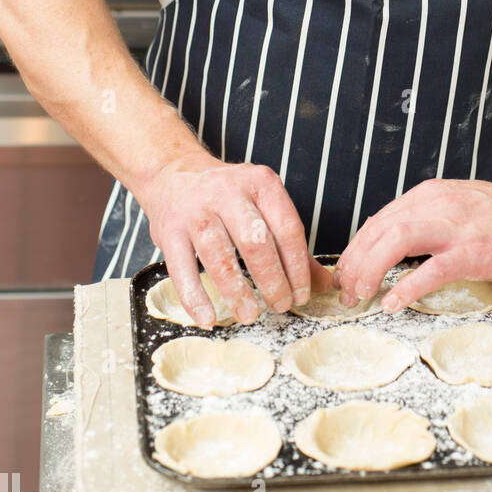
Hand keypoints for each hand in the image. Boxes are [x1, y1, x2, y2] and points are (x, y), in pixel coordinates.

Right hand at [138, 157, 333, 326]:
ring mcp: (196, 211)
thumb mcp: (263, 204)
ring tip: (250, 315)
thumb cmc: (227, 196)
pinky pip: (181, 269)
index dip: (297, 266)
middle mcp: (227, 192)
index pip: (287, 228)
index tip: (302, 294)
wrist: (174, 173)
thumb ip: (291, 243)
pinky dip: (195, 297)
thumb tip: (323, 284)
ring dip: (237, 292)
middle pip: (256, 242)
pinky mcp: (168, 230)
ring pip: (219, 256)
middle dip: (272, 280)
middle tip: (280, 307)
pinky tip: (208, 317)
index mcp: (260, 183)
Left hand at [333, 175, 491, 313]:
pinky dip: (407, 288)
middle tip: (345, 292)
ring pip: (396, 242)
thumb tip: (393, 242)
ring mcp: (455, 228)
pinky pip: (432, 270)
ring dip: (370, 271)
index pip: (378, 220)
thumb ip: (427, 219)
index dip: (355, 248)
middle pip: (378, 230)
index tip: (345, 272)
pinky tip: (392, 304)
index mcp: (429, 196)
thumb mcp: (457, 204)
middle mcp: (436, 205)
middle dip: (353, 263)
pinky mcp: (474, 251)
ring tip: (360, 296)